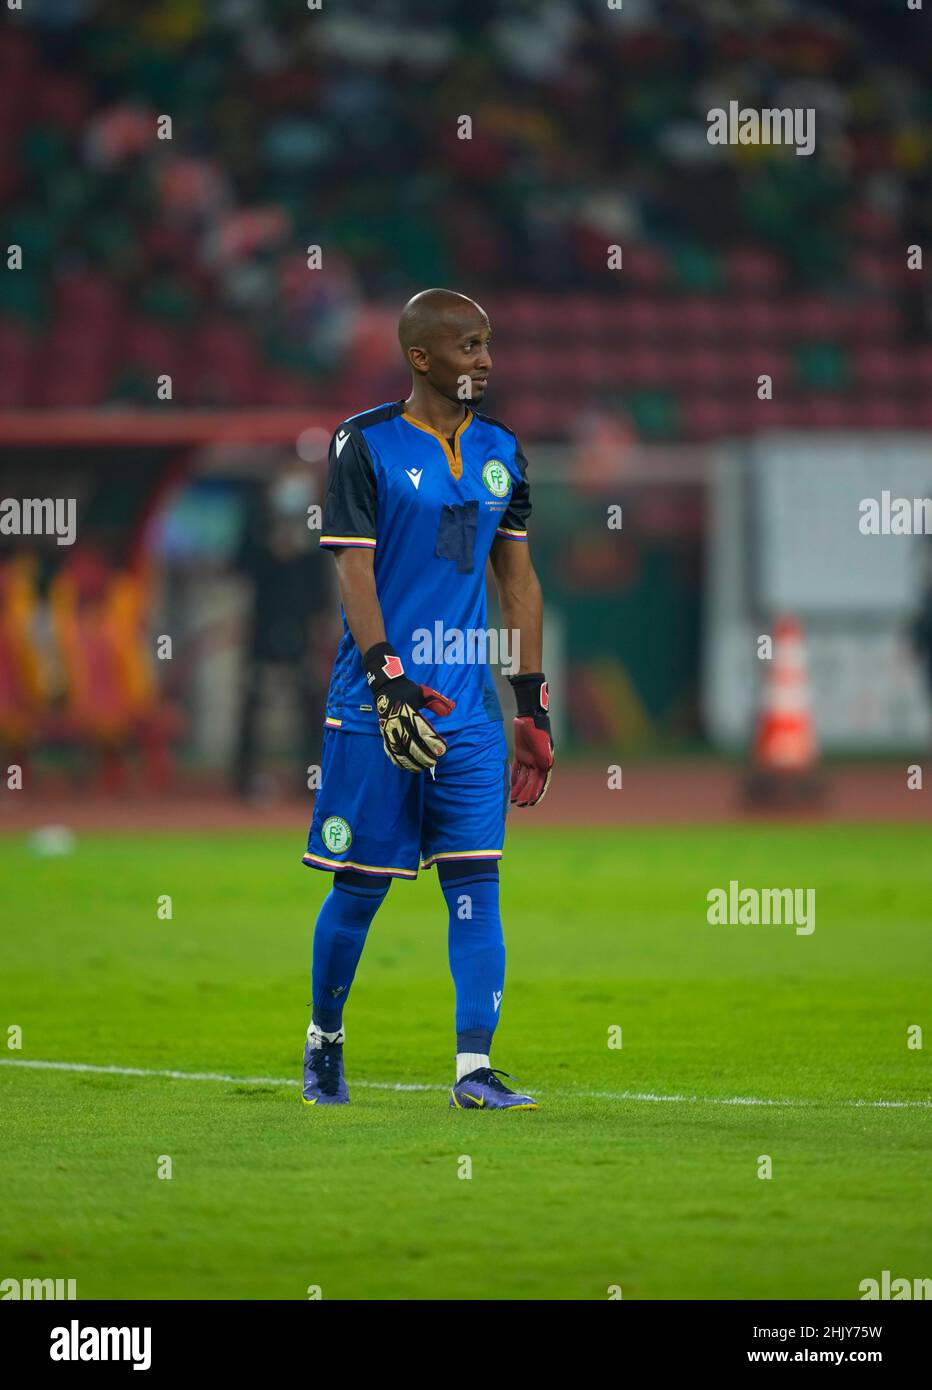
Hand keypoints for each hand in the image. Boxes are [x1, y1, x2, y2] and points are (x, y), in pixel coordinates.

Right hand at [364, 642, 454, 771]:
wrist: (385, 687)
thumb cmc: (408, 691)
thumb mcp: (424, 693)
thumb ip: (438, 702)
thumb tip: (450, 711)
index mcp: (408, 710)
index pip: (422, 730)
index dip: (433, 742)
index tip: (443, 750)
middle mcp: (397, 721)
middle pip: (410, 743)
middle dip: (423, 755)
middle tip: (434, 762)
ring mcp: (389, 728)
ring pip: (399, 749)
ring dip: (411, 761)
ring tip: (422, 767)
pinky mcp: (384, 733)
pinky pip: (389, 750)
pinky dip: (397, 760)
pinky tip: (407, 766)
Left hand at [507, 673, 553, 806]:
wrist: (529, 716)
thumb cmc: (537, 729)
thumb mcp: (541, 742)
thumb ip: (543, 755)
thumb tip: (546, 768)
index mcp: (545, 762)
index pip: (541, 782)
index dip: (536, 793)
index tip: (530, 803)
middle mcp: (538, 763)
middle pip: (531, 782)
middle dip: (526, 794)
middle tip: (519, 805)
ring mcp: (529, 759)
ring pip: (524, 778)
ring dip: (519, 788)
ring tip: (513, 799)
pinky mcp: (520, 754)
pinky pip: (517, 770)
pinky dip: (514, 778)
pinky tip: (509, 786)